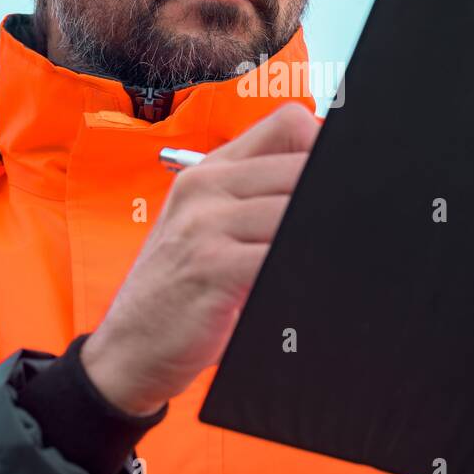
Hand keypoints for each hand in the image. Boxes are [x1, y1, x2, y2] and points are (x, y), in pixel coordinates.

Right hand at [81, 103, 319, 415]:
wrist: (127, 350)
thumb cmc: (177, 293)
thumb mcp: (205, 230)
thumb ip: (254, 201)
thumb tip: (329, 192)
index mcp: (208, 171)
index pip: (289, 123)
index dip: (324, 149)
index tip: (337, 184)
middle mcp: (205, 188)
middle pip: (302, 165)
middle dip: (331, 201)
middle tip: (346, 231)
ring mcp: (205, 224)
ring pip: (297, 209)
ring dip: (320, 238)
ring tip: (323, 261)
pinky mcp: (212, 266)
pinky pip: (281, 253)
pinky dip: (302, 270)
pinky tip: (304, 286)